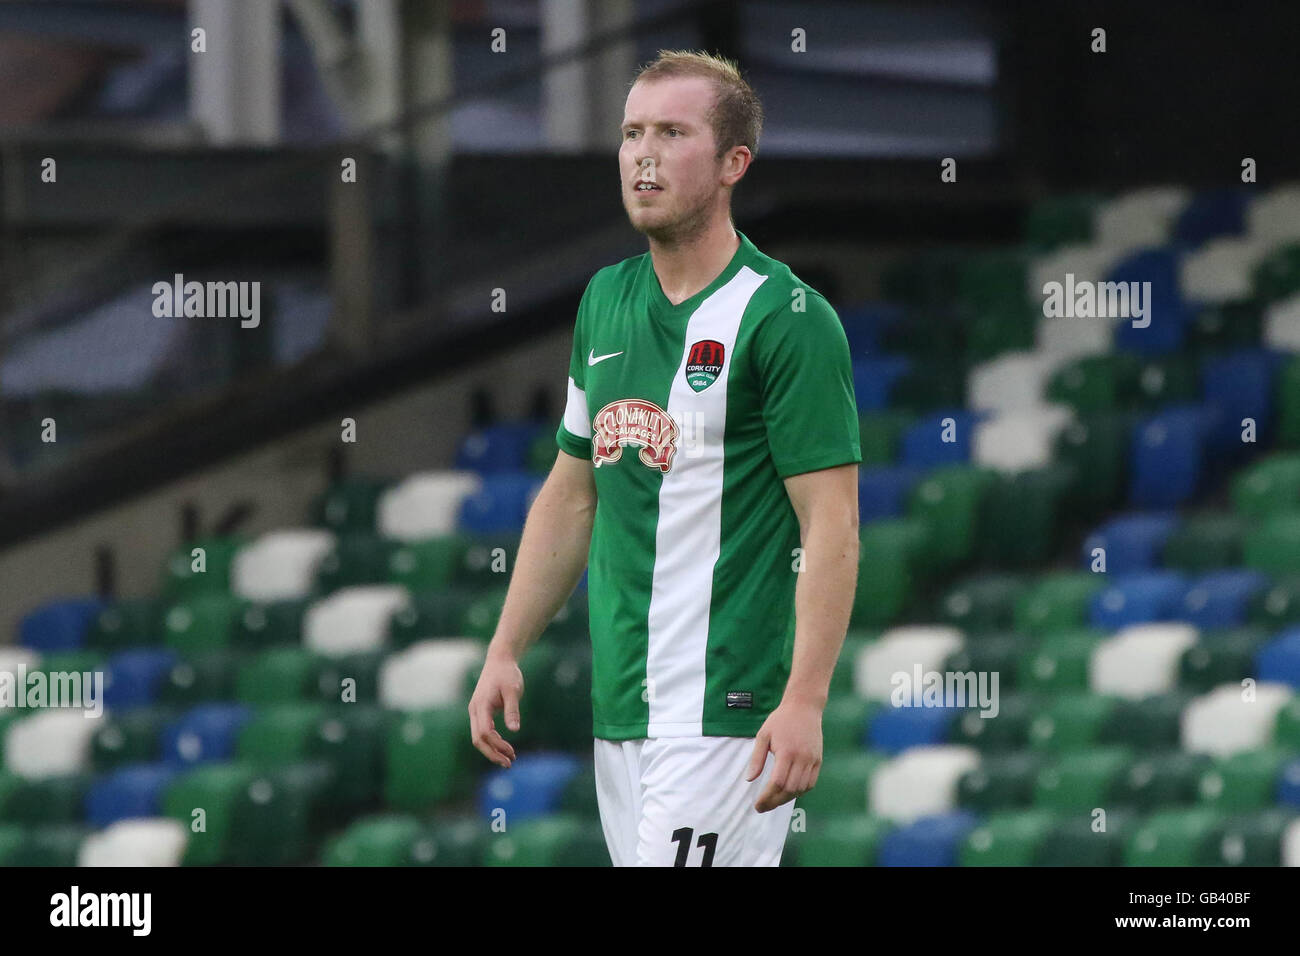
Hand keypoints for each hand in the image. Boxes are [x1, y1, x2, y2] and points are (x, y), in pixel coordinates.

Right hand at [468, 652, 523, 767]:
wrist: (500, 660)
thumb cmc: (507, 674)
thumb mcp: (513, 690)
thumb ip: (512, 710)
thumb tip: (515, 730)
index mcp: (481, 705)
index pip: (484, 732)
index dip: (496, 745)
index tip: (512, 752)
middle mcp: (475, 710)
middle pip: (477, 739)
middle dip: (492, 754)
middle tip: (509, 764)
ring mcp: (476, 711)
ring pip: (478, 737)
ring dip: (492, 750)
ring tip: (509, 759)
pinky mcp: (481, 712)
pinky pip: (482, 731)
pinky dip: (492, 742)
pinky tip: (504, 748)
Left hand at [744, 697, 823, 812]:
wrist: (804, 707)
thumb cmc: (780, 720)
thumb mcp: (763, 735)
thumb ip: (756, 758)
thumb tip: (750, 779)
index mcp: (786, 752)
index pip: (777, 782)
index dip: (767, 796)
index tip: (757, 804)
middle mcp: (802, 758)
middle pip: (790, 789)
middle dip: (775, 802)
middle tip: (763, 807)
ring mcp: (812, 760)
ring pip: (801, 789)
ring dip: (787, 798)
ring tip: (774, 800)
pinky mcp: (818, 760)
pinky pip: (811, 783)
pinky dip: (800, 791)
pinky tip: (789, 792)